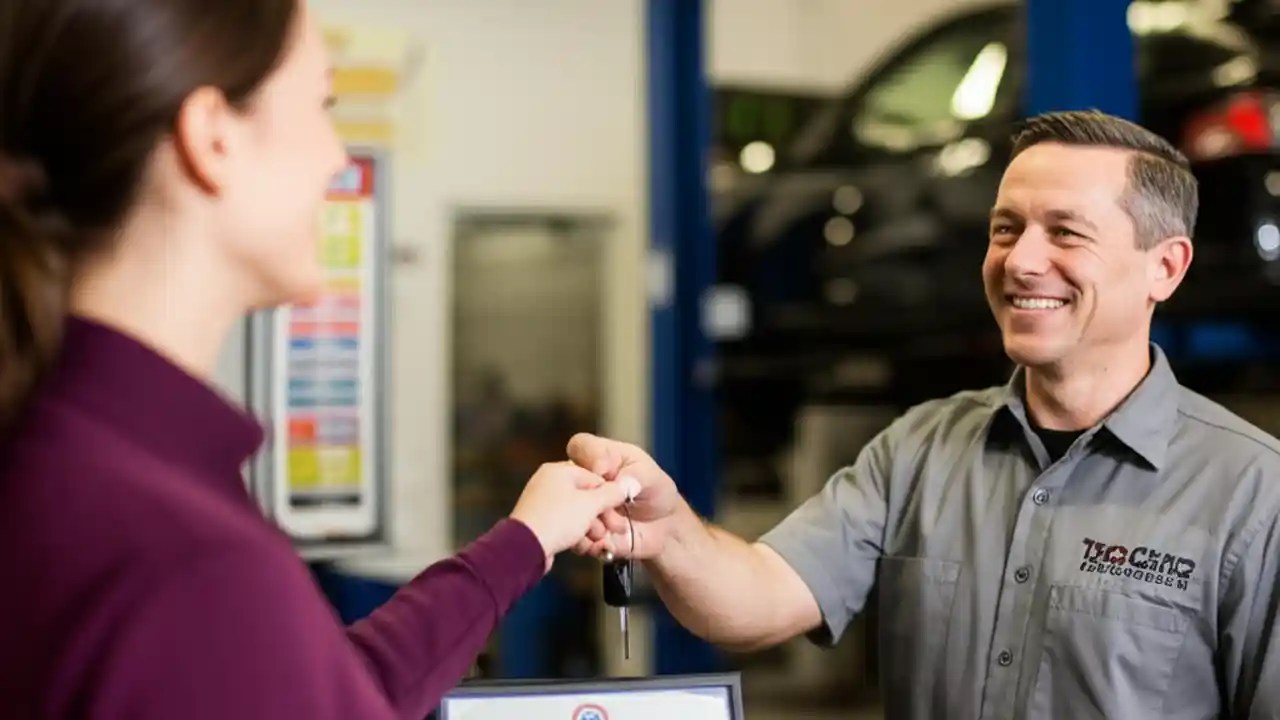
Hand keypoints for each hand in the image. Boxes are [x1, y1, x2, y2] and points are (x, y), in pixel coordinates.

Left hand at [509, 462, 636, 571]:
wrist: (526, 547)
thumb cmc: (557, 519)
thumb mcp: (591, 504)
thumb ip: (611, 494)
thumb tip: (626, 485)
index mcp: (559, 471)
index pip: (593, 477)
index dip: (610, 495)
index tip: (620, 509)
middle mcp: (548, 484)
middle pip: (585, 497)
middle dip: (602, 515)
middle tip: (616, 528)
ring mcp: (543, 504)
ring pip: (576, 514)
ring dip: (592, 527)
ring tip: (600, 540)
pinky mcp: (540, 524)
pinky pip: (565, 526)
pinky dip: (577, 534)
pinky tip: (586, 545)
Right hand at [565, 433, 685, 560]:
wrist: (664, 528)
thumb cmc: (657, 492)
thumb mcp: (653, 477)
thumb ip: (637, 475)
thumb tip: (620, 482)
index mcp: (602, 457)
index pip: (580, 446)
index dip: (586, 458)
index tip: (603, 473)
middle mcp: (586, 481)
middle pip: (568, 481)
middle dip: (591, 498)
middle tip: (613, 506)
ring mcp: (582, 508)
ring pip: (567, 513)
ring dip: (590, 523)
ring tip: (616, 527)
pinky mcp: (584, 533)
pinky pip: (574, 539)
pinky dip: (589, 543)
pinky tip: (607, 543)